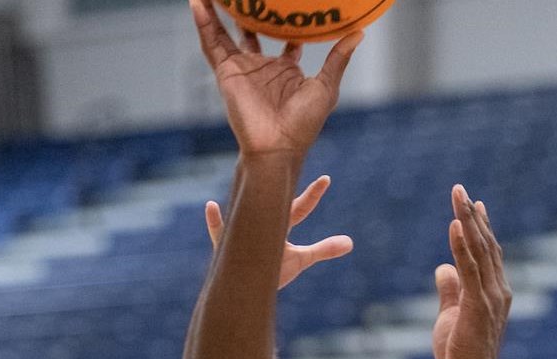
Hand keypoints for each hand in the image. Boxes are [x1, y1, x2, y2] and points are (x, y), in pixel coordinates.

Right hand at [189, 0, 360, 157]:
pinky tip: (197, 2)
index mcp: (285, 69)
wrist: (277, 146)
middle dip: (247, 11)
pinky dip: (204, 23)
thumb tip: (359, 32)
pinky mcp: (226, 72)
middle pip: (250, 31)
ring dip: (217, 10)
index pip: (283, 39)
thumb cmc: (304, 124)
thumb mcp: (326, 86)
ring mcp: (242, 69)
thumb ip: (338, 58)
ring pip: (225, 32)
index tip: (287, 3)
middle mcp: (261, 67)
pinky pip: (212, 43)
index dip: (284, 22)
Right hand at [206, 174, 353, 288]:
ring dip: (246, 198)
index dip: (313, 194)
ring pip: (245, 211)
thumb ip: (324, 249)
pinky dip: (214, 221)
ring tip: (247, 177)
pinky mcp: (226, 244)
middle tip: (288, 160)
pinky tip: (211, 206)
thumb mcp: (301, 260)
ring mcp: (244, 231)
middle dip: (281, 184)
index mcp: (281, 224)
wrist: (247, 285)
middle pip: (273, 201)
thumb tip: (351, 243)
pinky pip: (219, 232)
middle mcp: (262, 222)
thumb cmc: (274, 269)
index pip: (300, 207)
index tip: (326, 179)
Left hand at [432, 185, 511, 358]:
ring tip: (458, 196)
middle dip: (472, 214)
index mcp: (494, 292)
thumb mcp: (450, 316)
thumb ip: (450, 290)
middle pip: (485, 244)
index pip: (488, 252)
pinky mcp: (478, 306)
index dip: (480, 226)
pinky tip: (455, 225)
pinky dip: (463, 245)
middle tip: (460, 189)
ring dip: (467, 220)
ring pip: (479, 250)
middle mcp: (498, 290)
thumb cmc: (461, 356)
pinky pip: (470, 269)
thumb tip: (443, 267)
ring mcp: (491, 297)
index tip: (473, 203)